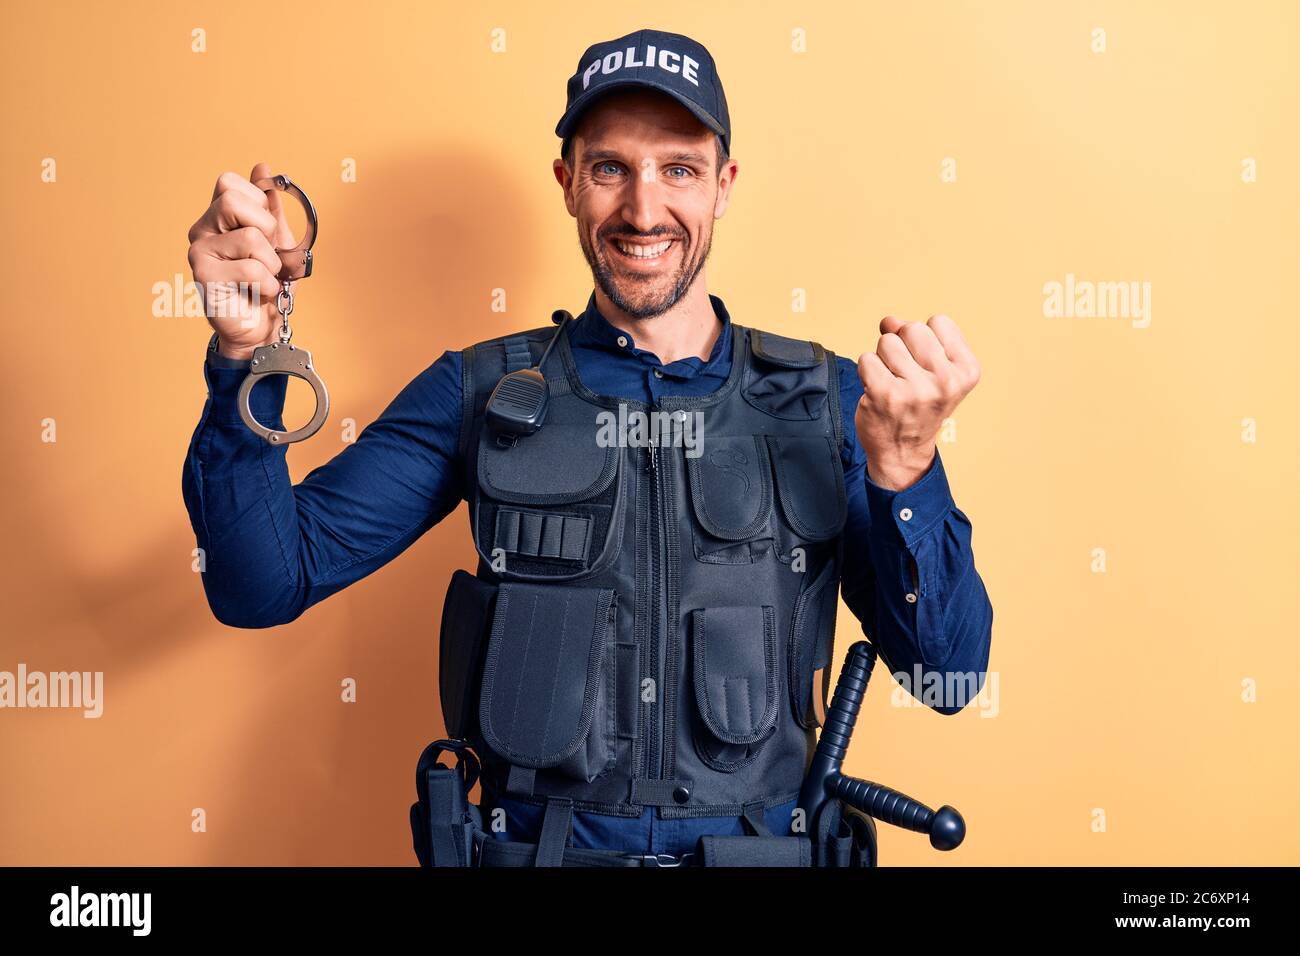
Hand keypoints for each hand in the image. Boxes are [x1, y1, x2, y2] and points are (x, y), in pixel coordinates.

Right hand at [186, 161, 297, 359]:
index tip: (265, 229)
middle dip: (265, 228)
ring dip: (271, 263)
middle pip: (232, 199)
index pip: (230, 183)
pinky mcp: (203, 276)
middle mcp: (202, 229)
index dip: (257, 202)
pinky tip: (257, 292)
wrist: (261, 326)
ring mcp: (198, 252)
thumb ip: (270, 207)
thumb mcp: (277, 240)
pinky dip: (267, 283)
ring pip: (250, 237)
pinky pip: (251, 269)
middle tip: (267, 254)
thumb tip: (261, 167)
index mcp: (217, 216)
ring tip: (263, 277)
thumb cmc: (266, 284)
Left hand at [855, 314, 980, 490]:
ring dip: (883, 359)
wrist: (903, 451)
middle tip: (905, 375)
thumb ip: (914, 337)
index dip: (924, 339)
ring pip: (887, 342)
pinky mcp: (886, 395)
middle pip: (912, 328)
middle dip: (902, 345)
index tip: (925, 366)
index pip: (939, 321)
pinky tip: (877, 392)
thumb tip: (889, 321)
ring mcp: (916, 389)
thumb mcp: (932, 369)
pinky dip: (867, 372)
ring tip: (892, 383)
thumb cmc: (918, 404)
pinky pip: (867, 359)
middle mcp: (946, 381)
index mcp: (967, 370)